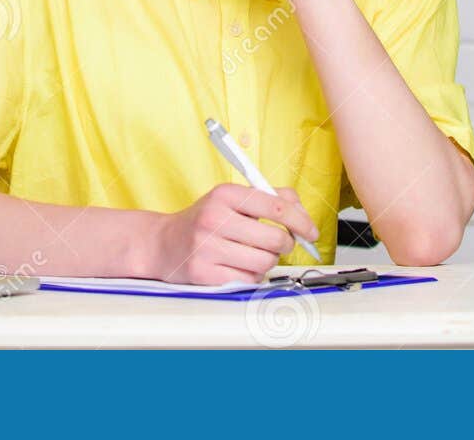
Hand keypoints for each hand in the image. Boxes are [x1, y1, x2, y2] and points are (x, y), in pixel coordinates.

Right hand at [148, 183, 318, 284]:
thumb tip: (302, 213)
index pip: (276, 206)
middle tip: (281, 244)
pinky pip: (248, 279)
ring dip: (268, 261)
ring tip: (255, 254)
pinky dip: (251, 275)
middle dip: (285, 244)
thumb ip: (269, 198)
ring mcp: (207, 247)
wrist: (163, 243)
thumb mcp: (231, 199)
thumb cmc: (204, 220)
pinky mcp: (204, 273)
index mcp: (225, 194)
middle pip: (275, 239)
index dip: (301, 221)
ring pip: (265, 262)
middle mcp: (215, 218)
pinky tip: (239, 266)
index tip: (310, 231)